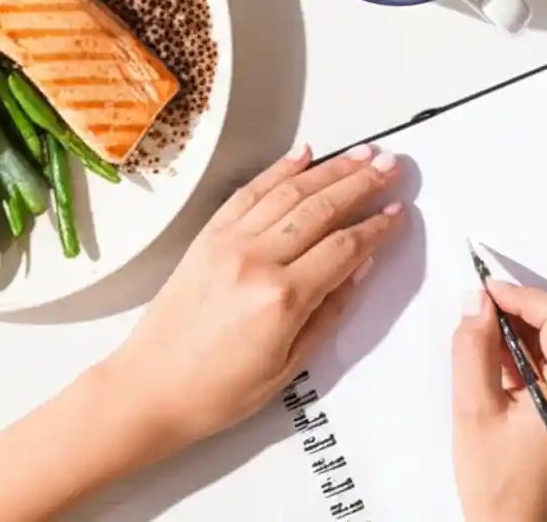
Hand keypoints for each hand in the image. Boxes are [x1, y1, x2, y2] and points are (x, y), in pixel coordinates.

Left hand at [104, 142, 403, 452]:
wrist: (149, 388)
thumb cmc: (213, 391)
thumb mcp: (287, 368)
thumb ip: (327, 313)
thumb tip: (358, 270)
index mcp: (282, 299)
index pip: (344, 247)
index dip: (376, 227)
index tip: (397, 212)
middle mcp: (255, 261)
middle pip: (321, 209)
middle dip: (361, 183)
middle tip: (390, 165)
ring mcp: (228, 244)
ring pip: (288, 192)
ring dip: (329, 169)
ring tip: (359, 155)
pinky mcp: (206, 238)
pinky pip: (248, 193)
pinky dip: (277, 170)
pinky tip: (301, 156)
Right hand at [451, 282, 546, 521]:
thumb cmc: (498, 482)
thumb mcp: (474, 410)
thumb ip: (473, 349)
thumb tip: (476, 304)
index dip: (521, 296)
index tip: (485, 292)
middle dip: (518, 313)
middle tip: (476, 316)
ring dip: (520, 332)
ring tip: (481, 347)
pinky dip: (528, 352)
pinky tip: (498, 365)